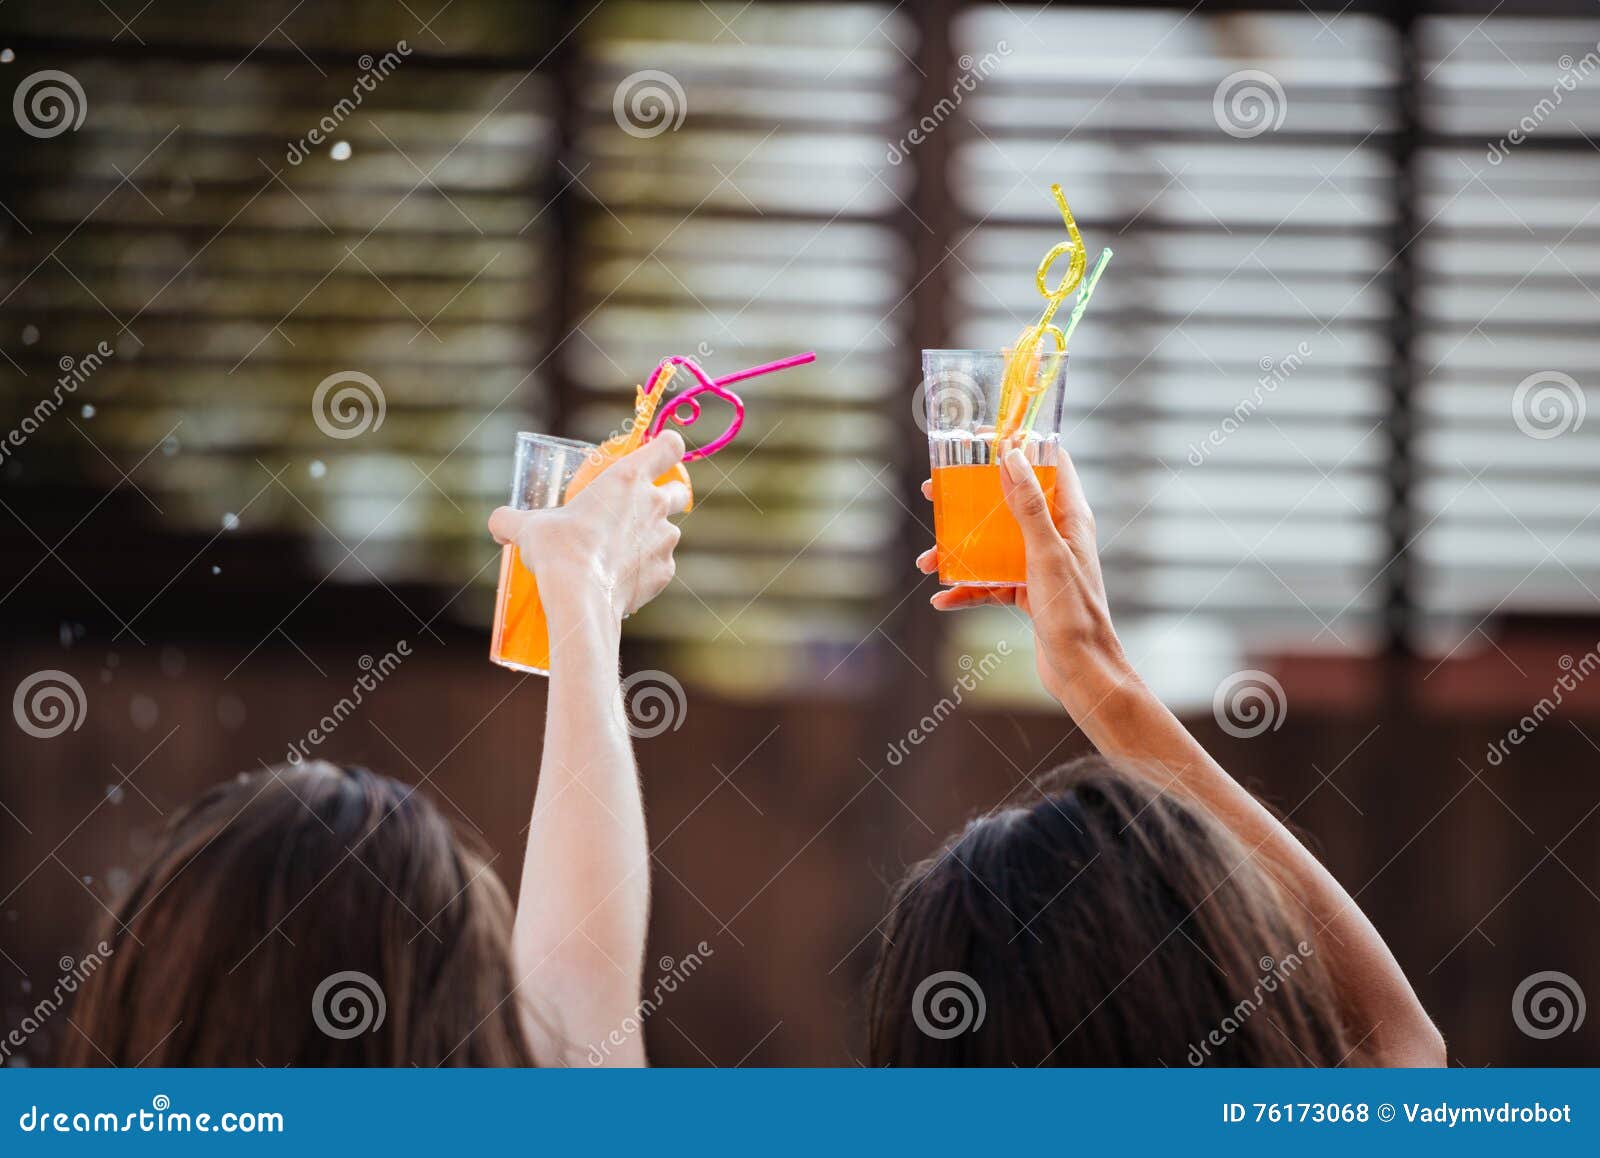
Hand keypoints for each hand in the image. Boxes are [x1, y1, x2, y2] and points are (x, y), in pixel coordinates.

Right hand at [489, 432, 689, 621]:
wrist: (579, 596)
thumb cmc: (557, 549)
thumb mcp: (527, 527)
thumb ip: (511, 520)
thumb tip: (498, 524)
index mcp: (627, 477)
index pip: (670, 445)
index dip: (665, 448)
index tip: (655, 457)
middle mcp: (654, 503)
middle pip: (678, 490)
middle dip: (664, 496)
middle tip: (635, 511)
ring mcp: (665, 539)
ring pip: (670, 532)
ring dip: (651, 537)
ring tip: (620, 552)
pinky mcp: (665, 571)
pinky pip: (662, 565)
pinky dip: (647, 570)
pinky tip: (622, 578)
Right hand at [917, 445, 1128, 707]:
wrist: (1082, 671)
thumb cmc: (1073, 612)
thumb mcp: (1046, 554)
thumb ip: (1029, 506)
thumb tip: (1011, 456)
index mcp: (1070, 517)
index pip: (1048, 463)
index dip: (1017, 446)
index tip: (980, 439)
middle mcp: (1056, 535)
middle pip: (1009, 501)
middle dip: (970, 498)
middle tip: (934, 493)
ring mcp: (1040, 564)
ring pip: (993, 544)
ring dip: (958, 552)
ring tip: (927, 563)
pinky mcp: (1027, 592)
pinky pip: (991, 582)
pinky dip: (967, 589)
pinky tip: (942, 600)